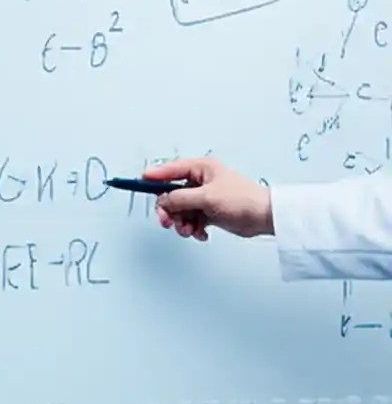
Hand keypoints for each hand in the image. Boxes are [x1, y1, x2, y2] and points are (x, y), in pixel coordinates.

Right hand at [144, 158, 272, 240]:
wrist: (264, 217)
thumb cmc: (242, 200)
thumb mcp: (206, 197)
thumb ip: (179, 198)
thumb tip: (162, 201)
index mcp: (201, 169)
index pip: (170, 170)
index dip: (154, 177)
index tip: (139, 182)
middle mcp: (200, 182)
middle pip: (171, 195)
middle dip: (170, 211)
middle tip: (168, 223)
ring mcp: (203, 198)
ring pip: (179, 211)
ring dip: (181, 223)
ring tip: (190, 231)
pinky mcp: (208, 212)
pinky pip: (190, 220)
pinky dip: (193, 229)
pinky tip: (202, 234)